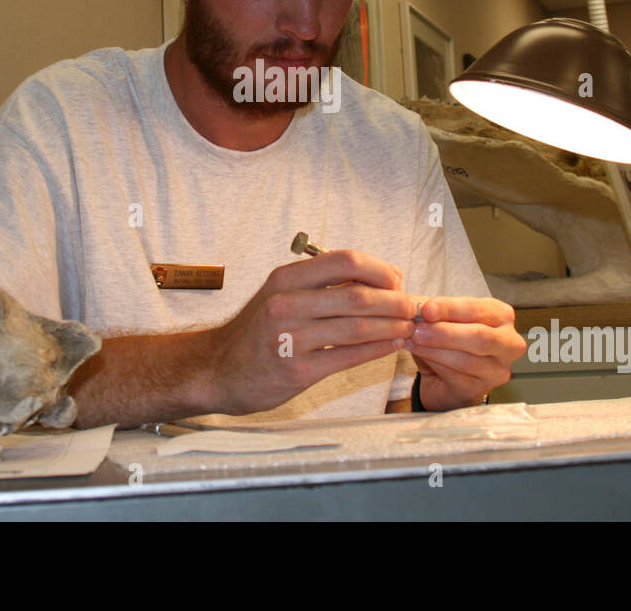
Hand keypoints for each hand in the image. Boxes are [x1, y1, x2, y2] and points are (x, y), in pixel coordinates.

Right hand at [206, 250, 417, 415]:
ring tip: (408, 327)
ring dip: (391, 327)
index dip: (379, 269)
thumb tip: (380, 277)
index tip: (396, 280)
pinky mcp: (296, 371)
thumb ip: (322, 284)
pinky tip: (390, 346)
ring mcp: (290, 338)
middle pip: (358, 295)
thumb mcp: (281, 293)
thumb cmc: (257, 331)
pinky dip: (376, 350)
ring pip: (357, 327)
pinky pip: (347, 356)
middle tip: (413, 307)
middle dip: (395, 302)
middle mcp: (286, 303)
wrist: (218, 370)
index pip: (345, 260)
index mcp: (286, 278)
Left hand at [406, 297, 525, 410]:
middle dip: (444, 332)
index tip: (426, 308)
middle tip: (417, 329)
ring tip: (413, 341)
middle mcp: (508, 343)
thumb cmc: (450, 341)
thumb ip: (438, 312)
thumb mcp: (445, 319)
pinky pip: (457, 377)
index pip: (478, 309)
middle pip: (480, 336)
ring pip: (467, 360)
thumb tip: (421, 307)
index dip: (450, 308)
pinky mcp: (481, 389)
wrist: (445, 376)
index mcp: (502, 316)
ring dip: (434, 349)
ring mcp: (498, 370)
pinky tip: (420, 355)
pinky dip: (434, 364)